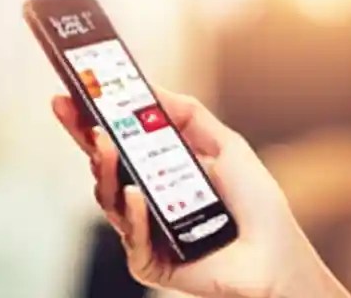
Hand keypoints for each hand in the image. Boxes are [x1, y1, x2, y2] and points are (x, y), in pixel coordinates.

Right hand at [52, 89, 345, 297]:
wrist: (275, 251)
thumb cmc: (256, 202)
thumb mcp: (226, 145)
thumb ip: (189, 115)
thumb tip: (152, 89)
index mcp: (161, 172)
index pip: (118, 142)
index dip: (93, 119)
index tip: (75, 93)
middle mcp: (146, 200)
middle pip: (104, 168)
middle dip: (86, 139)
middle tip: (76, 114)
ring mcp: (144, 231)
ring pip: (110, 201)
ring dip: (106, 171)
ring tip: (106, 146)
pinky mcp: (149, 261)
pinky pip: (133, 237)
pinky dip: (135, 214)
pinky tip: (136, 196)